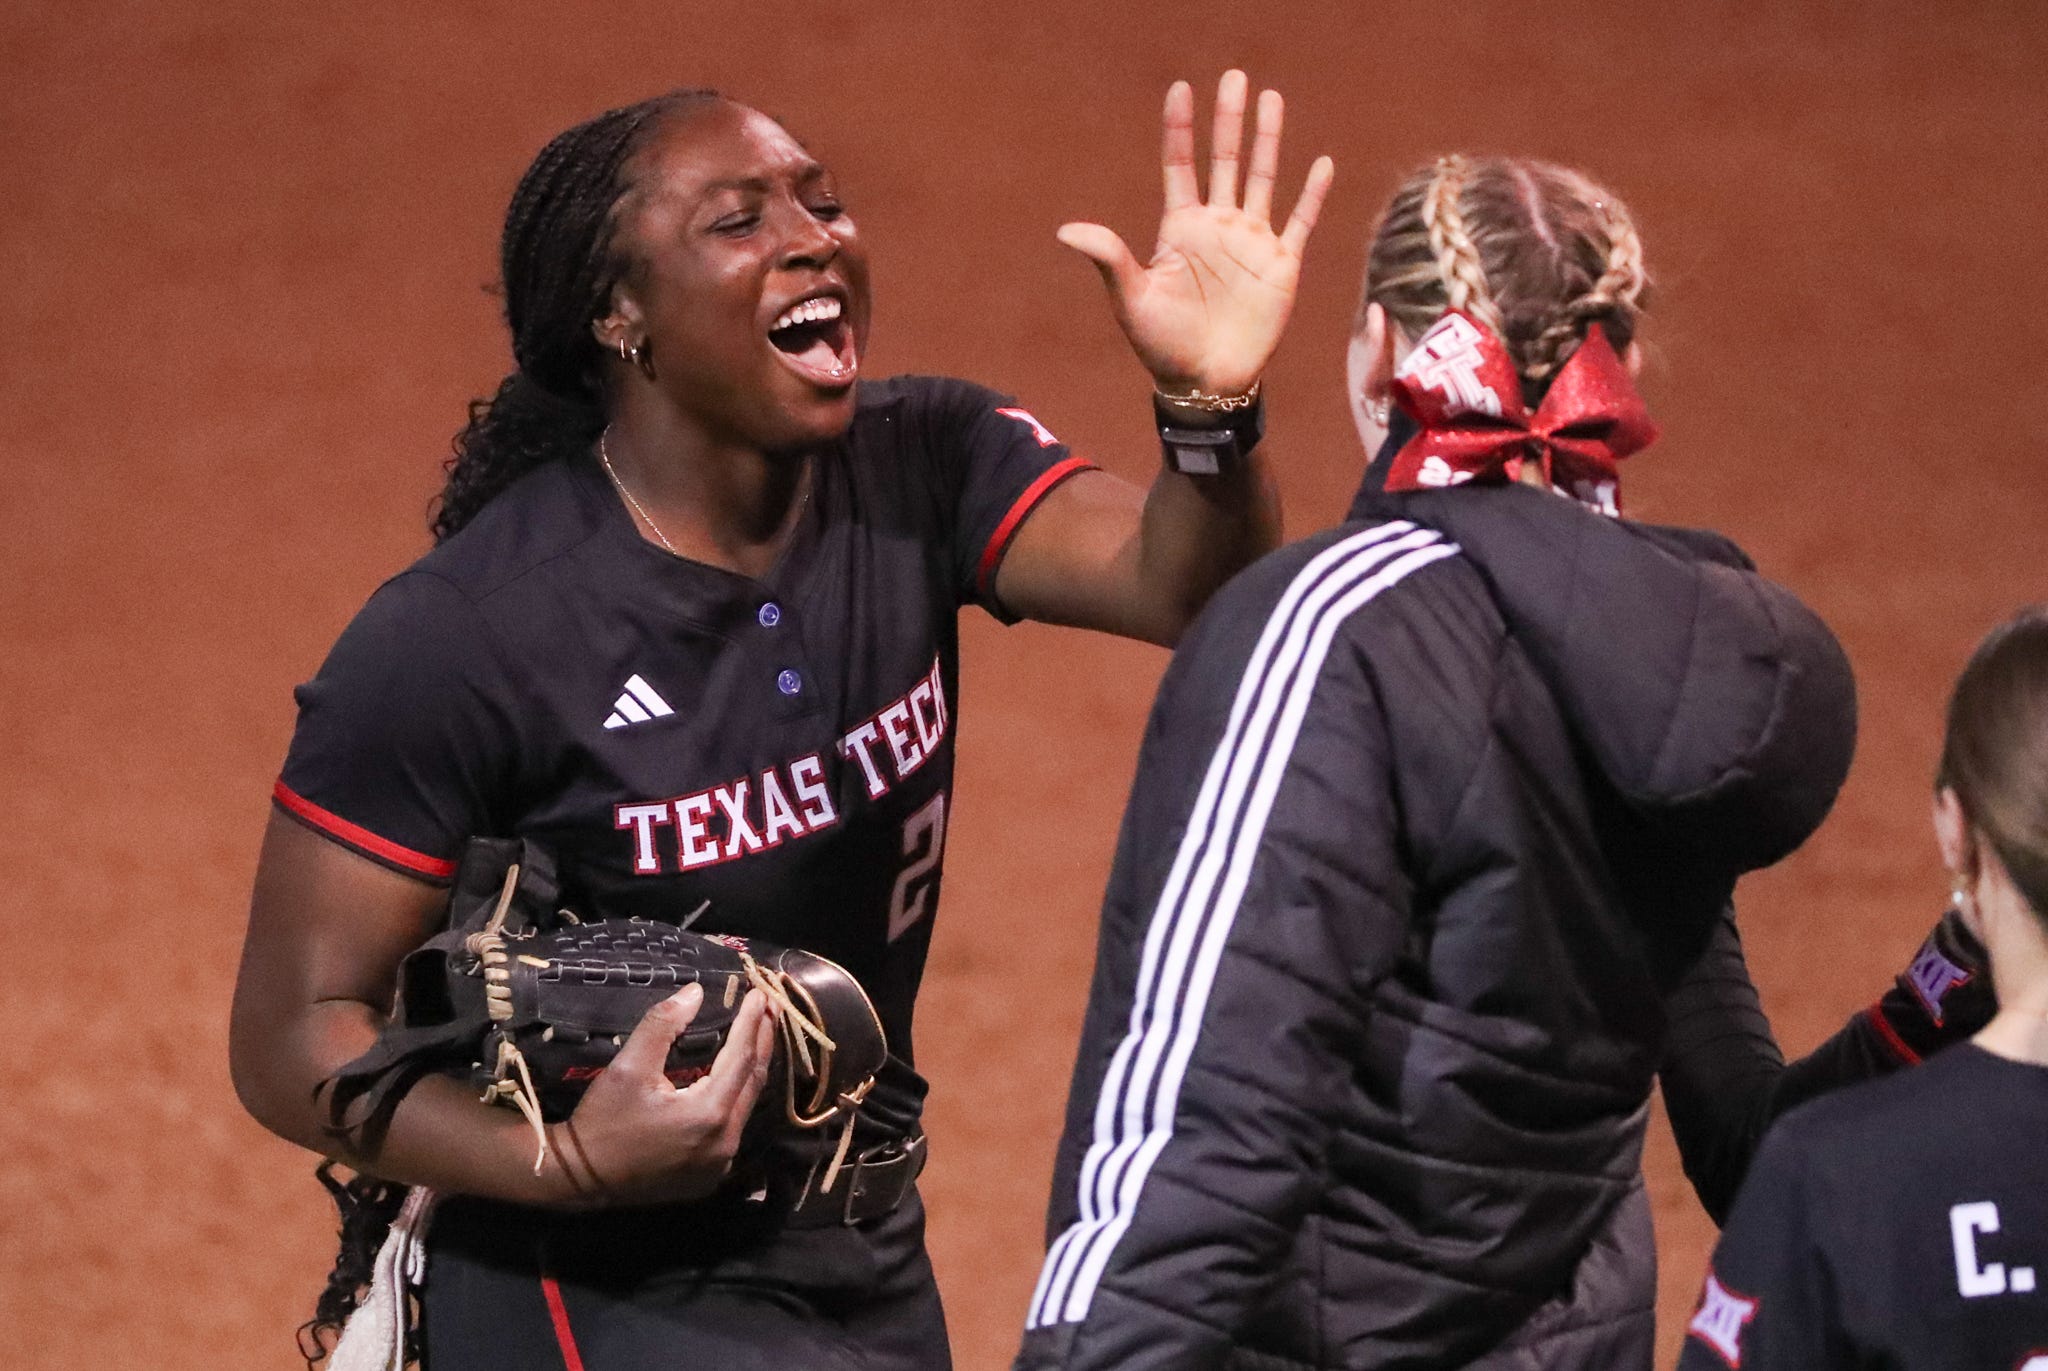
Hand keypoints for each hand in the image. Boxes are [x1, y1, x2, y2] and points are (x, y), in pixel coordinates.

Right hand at [551, 983, 774, 1206]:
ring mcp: (720, 1163)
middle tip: (771, 1006)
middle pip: (753, 1081)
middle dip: (763, 1040)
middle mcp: (725, 1142)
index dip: (751, 1023)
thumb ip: (662, 1025)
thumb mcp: (627, 1067)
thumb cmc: (603, 1122)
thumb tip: (696, 992)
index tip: (760, 993)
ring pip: (747, 1105)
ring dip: (752, 1067)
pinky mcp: (710, 1175)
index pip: (741, 1058)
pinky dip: (738, 1096)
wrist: (581, 1179)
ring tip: (760, 1033)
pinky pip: (734, 1126)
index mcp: (708, 1114)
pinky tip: (736, 1076)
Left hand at [1059, 70, 1334, 396]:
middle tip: (1235, 77)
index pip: (1180, 166)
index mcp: (1180, 229)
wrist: (1206, 384)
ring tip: (1271, 99)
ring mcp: (1251, 243)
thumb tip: (1067, 231)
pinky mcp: (1281, 266)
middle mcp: (1218, 226)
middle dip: (1229, 120)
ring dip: (1268, 140)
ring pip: (1263, 178)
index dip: (1180, 129)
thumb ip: (1110, 259)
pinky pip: (1300, 221)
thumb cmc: (1162, 346)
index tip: (1181, 89)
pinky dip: (1311, 193)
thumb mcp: (1131, 299)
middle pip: (1225, 160)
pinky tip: (1321, 162)